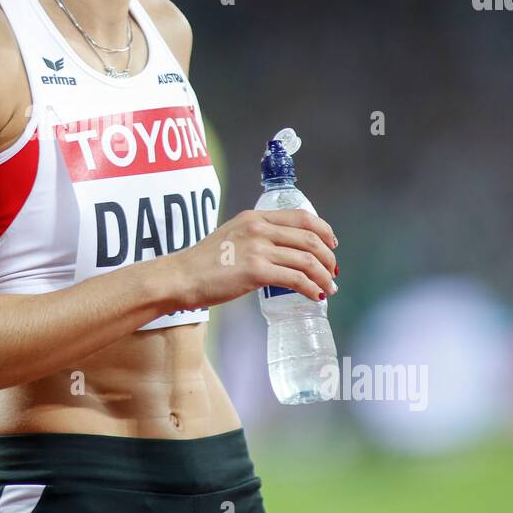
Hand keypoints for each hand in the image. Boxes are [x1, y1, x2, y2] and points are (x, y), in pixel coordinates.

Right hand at [169, 208, 337, 309]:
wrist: (180, 277)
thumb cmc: (202, 263)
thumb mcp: (231, 236)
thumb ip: (254, 238)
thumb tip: (279, 254)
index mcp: (254, 217)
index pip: (302, 216)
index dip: (323, 230)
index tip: (331, 244)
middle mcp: (259, 228)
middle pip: (310, 238)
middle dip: (328, 257)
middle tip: (332, 272)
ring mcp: (258, 249)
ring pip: (307, 260)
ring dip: (323, 276)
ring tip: (328, 288)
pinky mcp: (255, 272)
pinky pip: (295, 279)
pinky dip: (311, 288)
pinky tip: (315, 296)